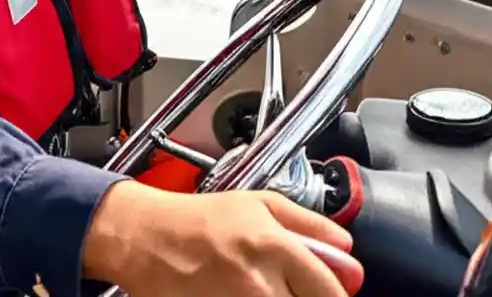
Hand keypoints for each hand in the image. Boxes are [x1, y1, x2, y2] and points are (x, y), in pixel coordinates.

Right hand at [83, 181, 362, 296]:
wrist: (145, 238)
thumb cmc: (199, 220)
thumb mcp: (259, 204)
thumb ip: (309, 224)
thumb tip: (346, 247)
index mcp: (275, 247)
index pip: (331, 291)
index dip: (336, 295)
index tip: (329, 292)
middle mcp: (259, 284)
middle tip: (290, 289)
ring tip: (260, 289)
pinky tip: (238, 294)